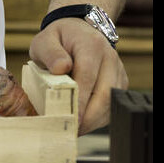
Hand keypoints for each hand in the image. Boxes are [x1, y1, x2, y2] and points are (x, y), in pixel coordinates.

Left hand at [27, 19, 127, 133]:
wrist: (78, 31)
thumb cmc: (59, 39)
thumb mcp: (45, 40)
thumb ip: (50, 53)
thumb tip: (60, 68)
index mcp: (91, 45)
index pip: (88, 76)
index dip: (79, 100)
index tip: (69, 118)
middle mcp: (109, 58)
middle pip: (104, 95)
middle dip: (87, 117)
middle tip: (69, 130)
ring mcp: (117, 72)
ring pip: (109, 104)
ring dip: (92, 121)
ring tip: (72, 129)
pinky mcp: (119, 84)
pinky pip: (111, 106)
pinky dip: (97, 118)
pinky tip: (81, 121)